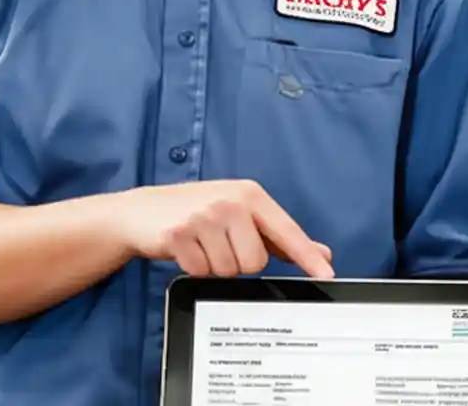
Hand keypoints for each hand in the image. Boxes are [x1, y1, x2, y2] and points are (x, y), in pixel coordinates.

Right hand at [114, 180, 333, 278]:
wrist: (141, 211)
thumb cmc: (197, 212)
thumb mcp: (240, 214)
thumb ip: (280, 236)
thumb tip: (321, 253)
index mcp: (250, 195)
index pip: (286, 231)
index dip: (306, 256)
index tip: (326, 274)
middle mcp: (230, 202)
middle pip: (256, 262)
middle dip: (238, 262)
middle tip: (219, 243)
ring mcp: (203, 217)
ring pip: (230, 271)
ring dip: (215, 266)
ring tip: (201, 245)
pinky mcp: (179, 234)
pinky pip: (201, 272)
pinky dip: (194, 268)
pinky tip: (185, 249)